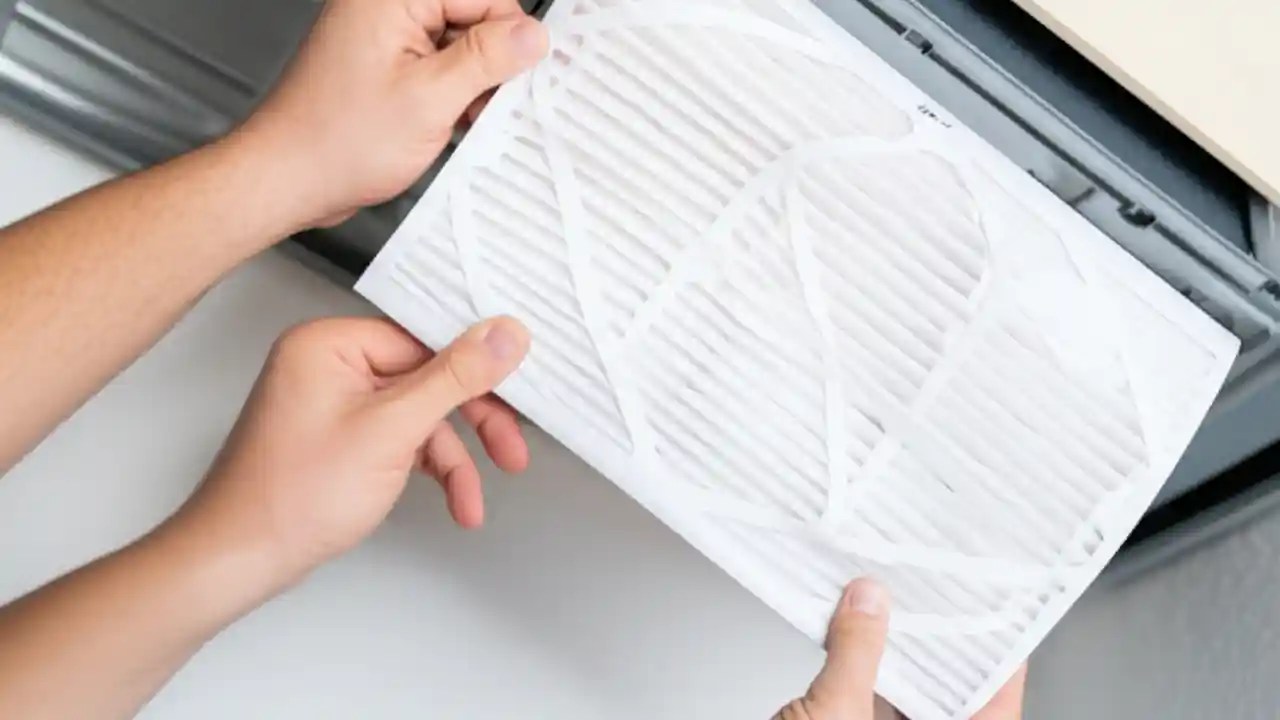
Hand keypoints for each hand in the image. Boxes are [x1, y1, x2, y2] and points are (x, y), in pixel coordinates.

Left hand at [171, 316, 530, 586]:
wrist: (239, 560)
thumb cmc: (291, 497)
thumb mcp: (391, 430)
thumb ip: (454, 378)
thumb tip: (503, 335)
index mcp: (330, 343)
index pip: (425, 337)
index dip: (475, 366)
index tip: (518, 383)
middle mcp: (330, 364)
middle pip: (428, 378)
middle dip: (472, 422)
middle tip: (510, 448)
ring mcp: (335, 403)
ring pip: (420, 416)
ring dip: (453, 459)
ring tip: (473, 499)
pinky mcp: (342, 437)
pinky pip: (401, 440)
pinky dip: (428, 469)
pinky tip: (453, 500)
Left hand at [235, 0, 548, 228]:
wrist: (289, 178)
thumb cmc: (337, 141)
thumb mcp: (430, 99)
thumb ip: (487, 59)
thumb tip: (533, 34)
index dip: (507, 37)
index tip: (515, 77)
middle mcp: (385, 5)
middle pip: (471, 15)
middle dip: (488, 63)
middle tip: (481, 106)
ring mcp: (384, 33)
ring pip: (459, 43)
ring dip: (471, 83)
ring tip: (457, 119)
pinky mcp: (384, 61)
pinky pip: (437, 64)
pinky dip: (452, 93)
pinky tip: (447, 122)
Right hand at [776, 580, 1025, 719]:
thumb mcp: (832, 714)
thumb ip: (854, 653)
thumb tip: (867, 603)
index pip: (996, 711)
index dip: (998, 666)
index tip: (994, 623)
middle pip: (952, 702)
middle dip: (941, 653)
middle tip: (938, 608)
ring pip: (912, 706)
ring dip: (901, 663)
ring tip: (895, 617)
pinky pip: (876, 710)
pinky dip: (871, 678)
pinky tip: (858, 645)